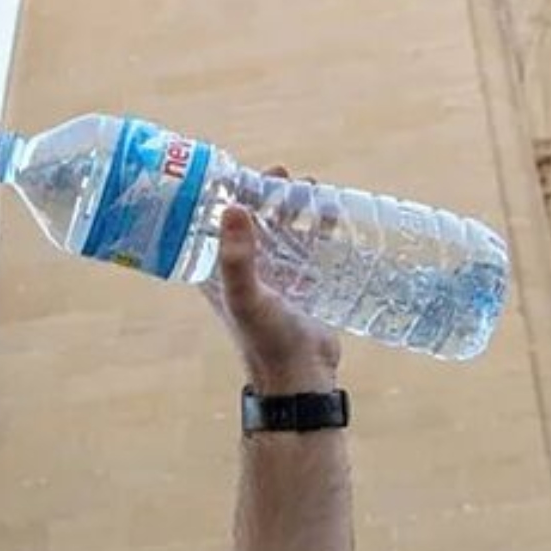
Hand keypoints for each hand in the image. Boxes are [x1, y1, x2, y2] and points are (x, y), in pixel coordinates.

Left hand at [204, 168, 341, 395]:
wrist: (301, 378)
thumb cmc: (266, 341)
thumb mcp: (246, 297)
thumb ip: (237, 257)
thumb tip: (235, 207)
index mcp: (220, 273)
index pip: (219, 225)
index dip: (229, 196)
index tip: (244, 172)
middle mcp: (244, 271)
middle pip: (254, 222)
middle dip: (267, 195)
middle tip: (283, 175)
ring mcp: (275, 277)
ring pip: (283, 231)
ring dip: (294, 208)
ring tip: (310, 187)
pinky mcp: (302, 285)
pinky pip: (308, 247)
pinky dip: (318, 228)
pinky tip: (332, 213)